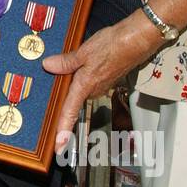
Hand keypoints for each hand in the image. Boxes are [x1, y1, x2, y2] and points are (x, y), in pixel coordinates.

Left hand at [42, 12, 159, 150]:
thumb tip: (48, 66)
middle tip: (57, 97)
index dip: (63, 130)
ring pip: (81, 89)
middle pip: (73, 100)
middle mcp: (94, 90)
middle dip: (64, 98)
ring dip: (75, 84)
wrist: (138, 40)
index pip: (69, 111)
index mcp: (85, 86)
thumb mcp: (84, 51)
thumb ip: (66, 61)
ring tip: (71, 69)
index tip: (58, 147)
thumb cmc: (114, 45)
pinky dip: (83, 77)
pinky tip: (82, 66)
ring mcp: (102, 86)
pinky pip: (89, 82)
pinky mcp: (107, 79)